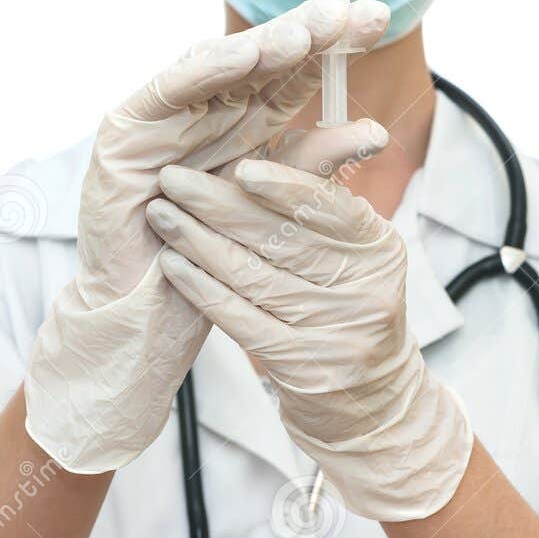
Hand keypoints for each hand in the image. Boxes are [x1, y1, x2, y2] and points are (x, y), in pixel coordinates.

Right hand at [24, 0, 390, 472]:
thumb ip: (318, 161)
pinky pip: (170, 90)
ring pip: (217, 66)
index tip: (378, 18)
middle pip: (260, 58)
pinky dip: (206, 70)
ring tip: (302, 31)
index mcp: (248, 119)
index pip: (295, 69)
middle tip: (345, 11)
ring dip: (261, 45)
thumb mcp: (280, 202)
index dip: (332, 41)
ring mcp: (168, 114)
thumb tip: (377, 130)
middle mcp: (209, 108)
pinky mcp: (128, 127)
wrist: (152, 309)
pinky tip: (243, 54)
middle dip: (302, 30)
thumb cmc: (214, 258)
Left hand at [147, 155, 472, 520]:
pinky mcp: (302, 367)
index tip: (239, 166)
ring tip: (161, 214)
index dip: (283, 185)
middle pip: (280, 238)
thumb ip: (318, 200)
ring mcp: (333, 331)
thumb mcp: (352, 253)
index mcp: (378, 247)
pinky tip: (172, 265)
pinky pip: (240, 318)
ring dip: (197, 241)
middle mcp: (363, 288)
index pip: (327, 208)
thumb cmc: (346, 307)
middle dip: (218, 204)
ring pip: (253, 275)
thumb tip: (282, 136)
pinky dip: (202, 288)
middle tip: (172, 179)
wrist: (370, 401)